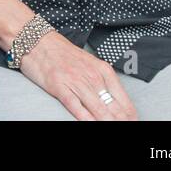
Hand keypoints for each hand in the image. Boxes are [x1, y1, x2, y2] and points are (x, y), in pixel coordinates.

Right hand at [18, 32, 137, 120]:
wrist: (37, 40)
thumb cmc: (63, 52)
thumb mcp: (89, 63)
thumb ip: (102, 81)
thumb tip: (115, 103)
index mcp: (102, 70)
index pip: (123, 99)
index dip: (130, 115)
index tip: (133, 122)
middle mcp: (91, 76)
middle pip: (112, 107)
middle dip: (120, 121)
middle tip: (127, 128)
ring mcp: (75, 82)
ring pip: (97, 109)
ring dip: (107, 122)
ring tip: (114, 129)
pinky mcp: (59, 87)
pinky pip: (75, 106)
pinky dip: (86, 118)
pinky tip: (92, 124)